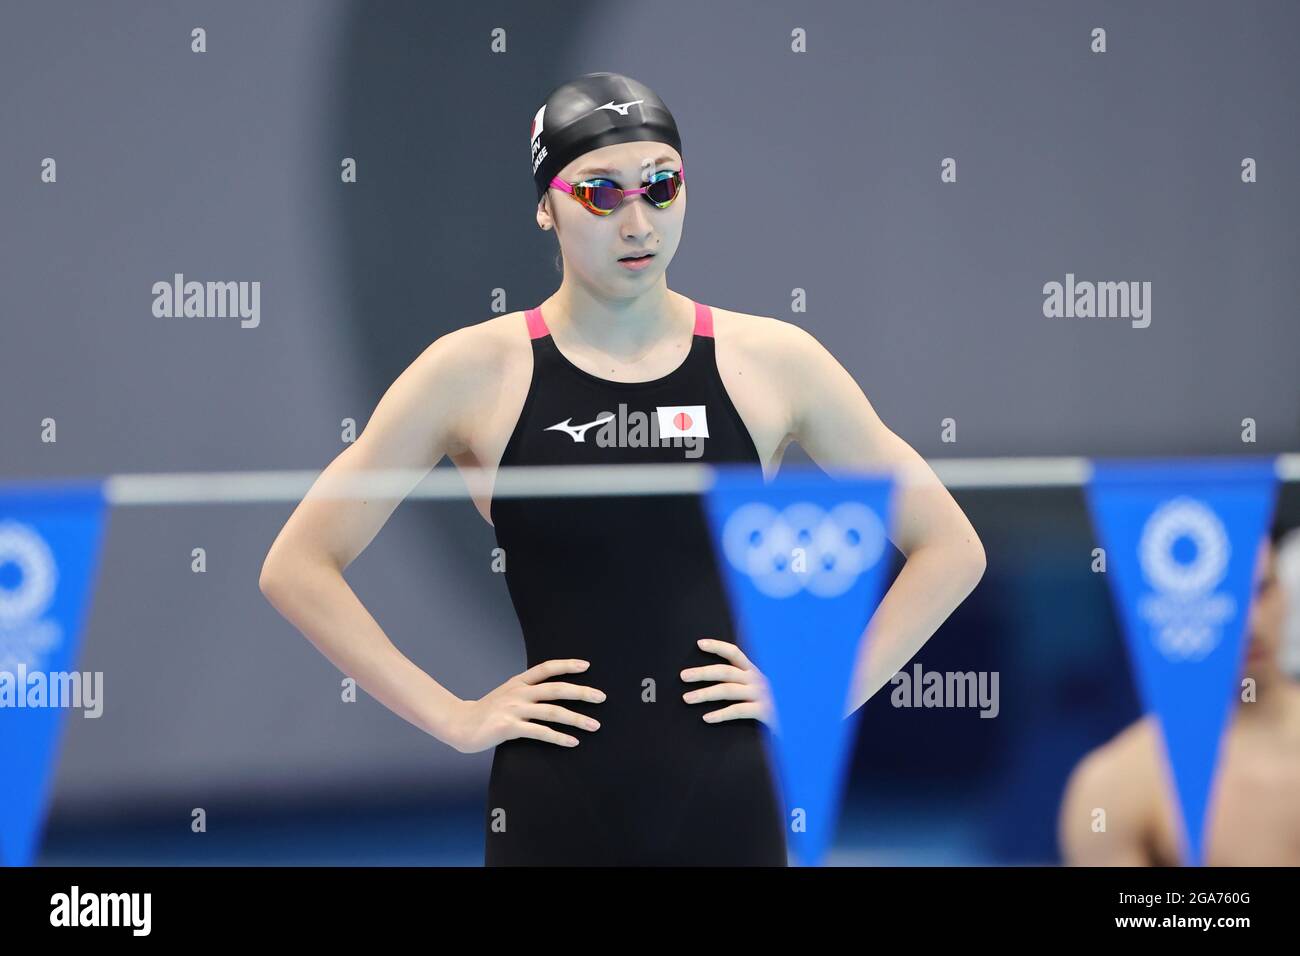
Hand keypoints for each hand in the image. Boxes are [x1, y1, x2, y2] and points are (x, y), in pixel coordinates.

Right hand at [448, 659, 604, 753]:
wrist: (460, 725)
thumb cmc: (487, 712)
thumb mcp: (506, 694)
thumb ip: (526, 691)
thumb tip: (551, 693)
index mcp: (518, 682)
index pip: (546, 668)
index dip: (566, 665)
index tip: (586, 666)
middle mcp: (518, 693)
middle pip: (556, 689)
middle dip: (581, 692)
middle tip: (602, 697)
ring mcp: (514, 709)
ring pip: (552, 711)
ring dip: (576, 718)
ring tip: (595, 725)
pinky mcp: (509, 727)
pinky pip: (539, 732)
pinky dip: (558, 737)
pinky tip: (572, 742)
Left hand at [680, 638, 775, 729]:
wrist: (798, 720)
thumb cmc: (773, 705)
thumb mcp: (758, 690)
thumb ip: (741, 684)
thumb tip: (713, 681)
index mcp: (754, 672)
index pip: (734, 653)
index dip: (717, 646)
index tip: (699, 643)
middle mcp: (757, 679)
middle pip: (725, 671)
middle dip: (702, 672)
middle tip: (683, 676)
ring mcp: (761, 694)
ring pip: (727, 690)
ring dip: (705, 694)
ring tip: (687, 698)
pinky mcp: (765, 711)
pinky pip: (738, 710)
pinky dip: (721, 714)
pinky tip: (706, 718)